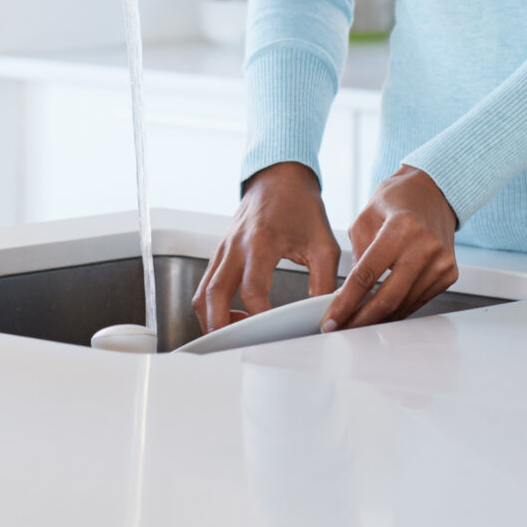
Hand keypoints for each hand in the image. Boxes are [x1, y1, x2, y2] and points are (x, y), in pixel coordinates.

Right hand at [197, 161, 341, 332]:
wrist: (280, 178)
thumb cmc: (302, 208)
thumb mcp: (324, 244)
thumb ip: (324, 283)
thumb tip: (324, 318)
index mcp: (261, 242)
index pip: (252, 290)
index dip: (261, 316)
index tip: (276, 333)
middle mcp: (235, 246)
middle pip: (213, 294)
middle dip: (220, 327)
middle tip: (236, 348)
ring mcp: (223, 249)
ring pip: (202, 293)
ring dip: (211, 320)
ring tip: (236, 336)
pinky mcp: (220, 252)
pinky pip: (205, 284)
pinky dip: (211, 306)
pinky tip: (233, 317)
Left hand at [323, 165, 458, 330]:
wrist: (435, 192)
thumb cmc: (399, 199)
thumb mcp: (366, 216)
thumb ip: (357, 253)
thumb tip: (349, 292)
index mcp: (401, 228)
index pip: (367, 275)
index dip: (346, 302)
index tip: (332, 318)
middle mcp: (426, 246)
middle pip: (388, 298)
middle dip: (361, 320)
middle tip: (342, 330)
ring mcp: (441, 263)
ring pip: (404, 304)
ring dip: (379, 319)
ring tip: (357, 325)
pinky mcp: (449, 274)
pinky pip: (418, 301)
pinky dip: (398, 310)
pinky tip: (382, 314)